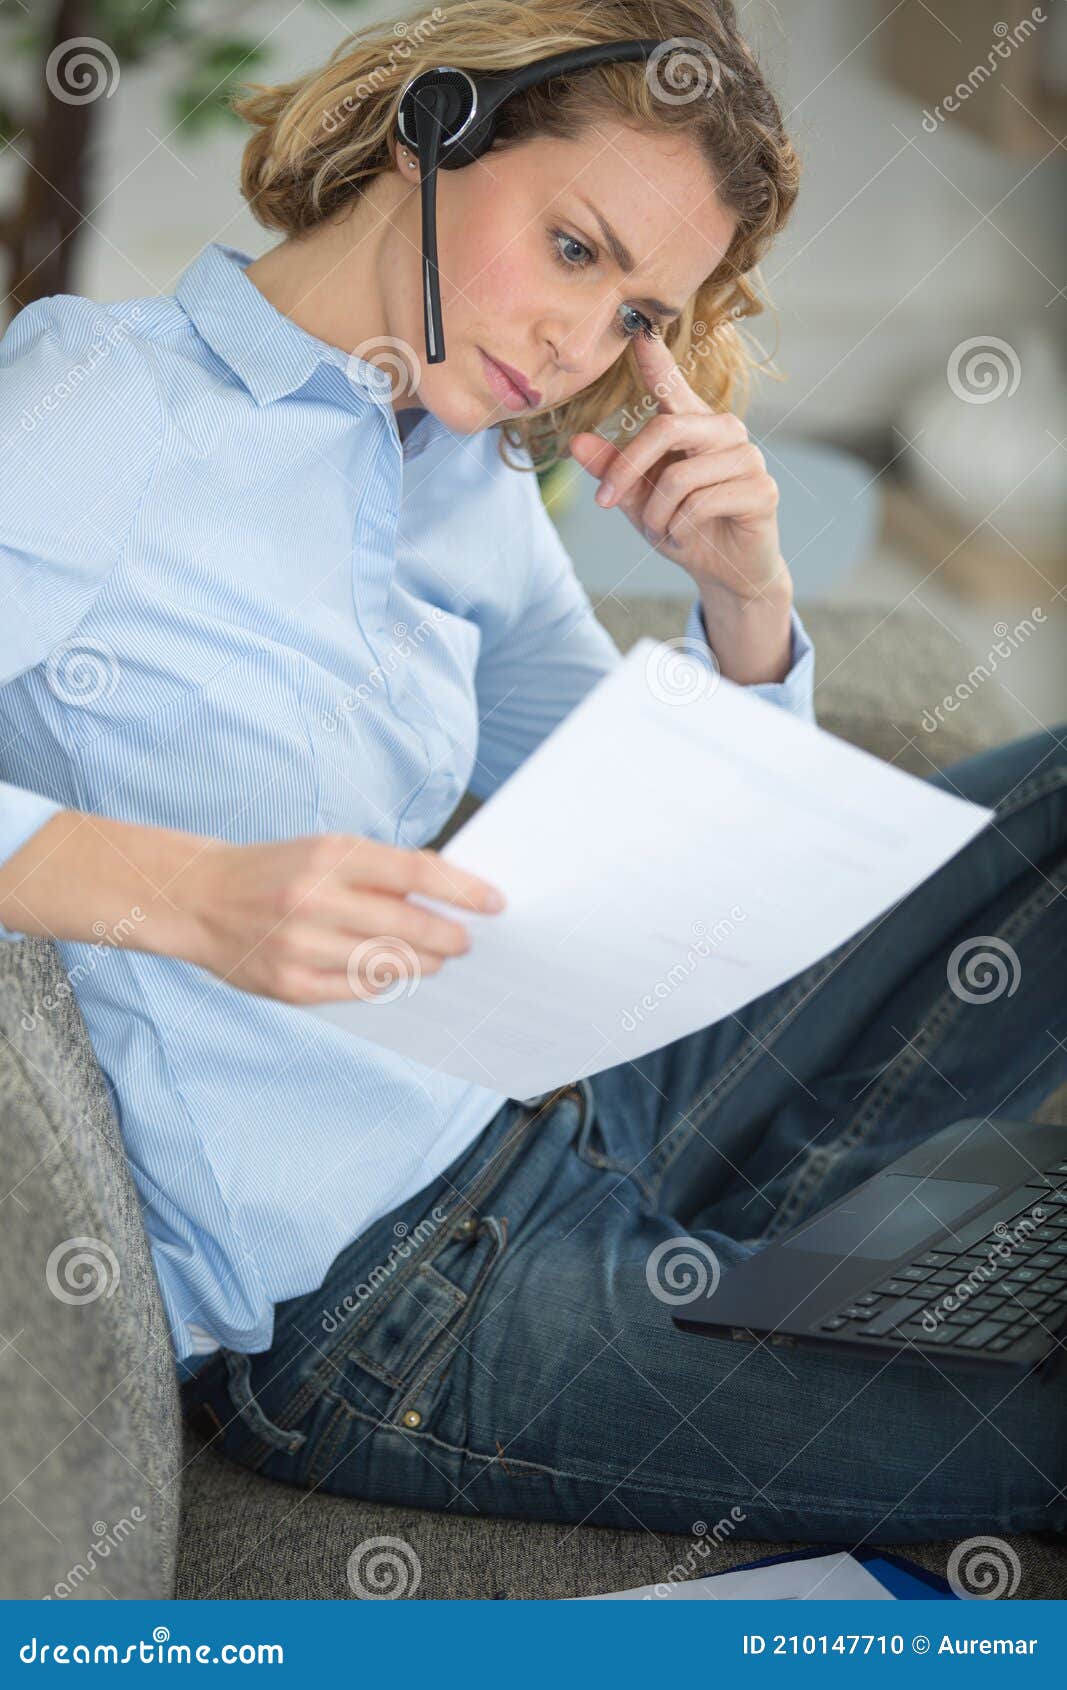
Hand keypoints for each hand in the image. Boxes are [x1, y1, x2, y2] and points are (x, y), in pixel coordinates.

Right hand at [182, 832, 504, 1003]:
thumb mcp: (327, 848)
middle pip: (407, 926)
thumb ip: (384, 869)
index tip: (494, 903)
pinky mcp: (288, 985)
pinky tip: (390, 972)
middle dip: (448, 936)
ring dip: (422, 963)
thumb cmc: (278, 869)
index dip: (463, 891)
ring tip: (434, 958)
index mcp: (329, 855)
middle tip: (464, 941)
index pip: (416, 874)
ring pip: (386, 963)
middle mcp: (314, 899)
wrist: (199, 898)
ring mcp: (299, 946)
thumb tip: (450, 888)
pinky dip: (383, 981)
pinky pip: (357, 990)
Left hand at [568, 328, 789, 606]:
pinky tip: (685, 537)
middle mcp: (725, 430)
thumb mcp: (639, 500)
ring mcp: (748, 458)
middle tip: (605, 503)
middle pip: (666, 429)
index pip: (671, 384)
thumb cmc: (684, 526)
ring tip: (660, 531)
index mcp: (694, 424)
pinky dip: (680, 527)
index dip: (655, 357)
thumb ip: (612, 471)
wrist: (726, 571)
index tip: (637, 329)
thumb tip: (575, 443)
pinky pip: (702, 502)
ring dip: (656, 514)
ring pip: (681, 476)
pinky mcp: (761, 490)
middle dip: (627, 470)